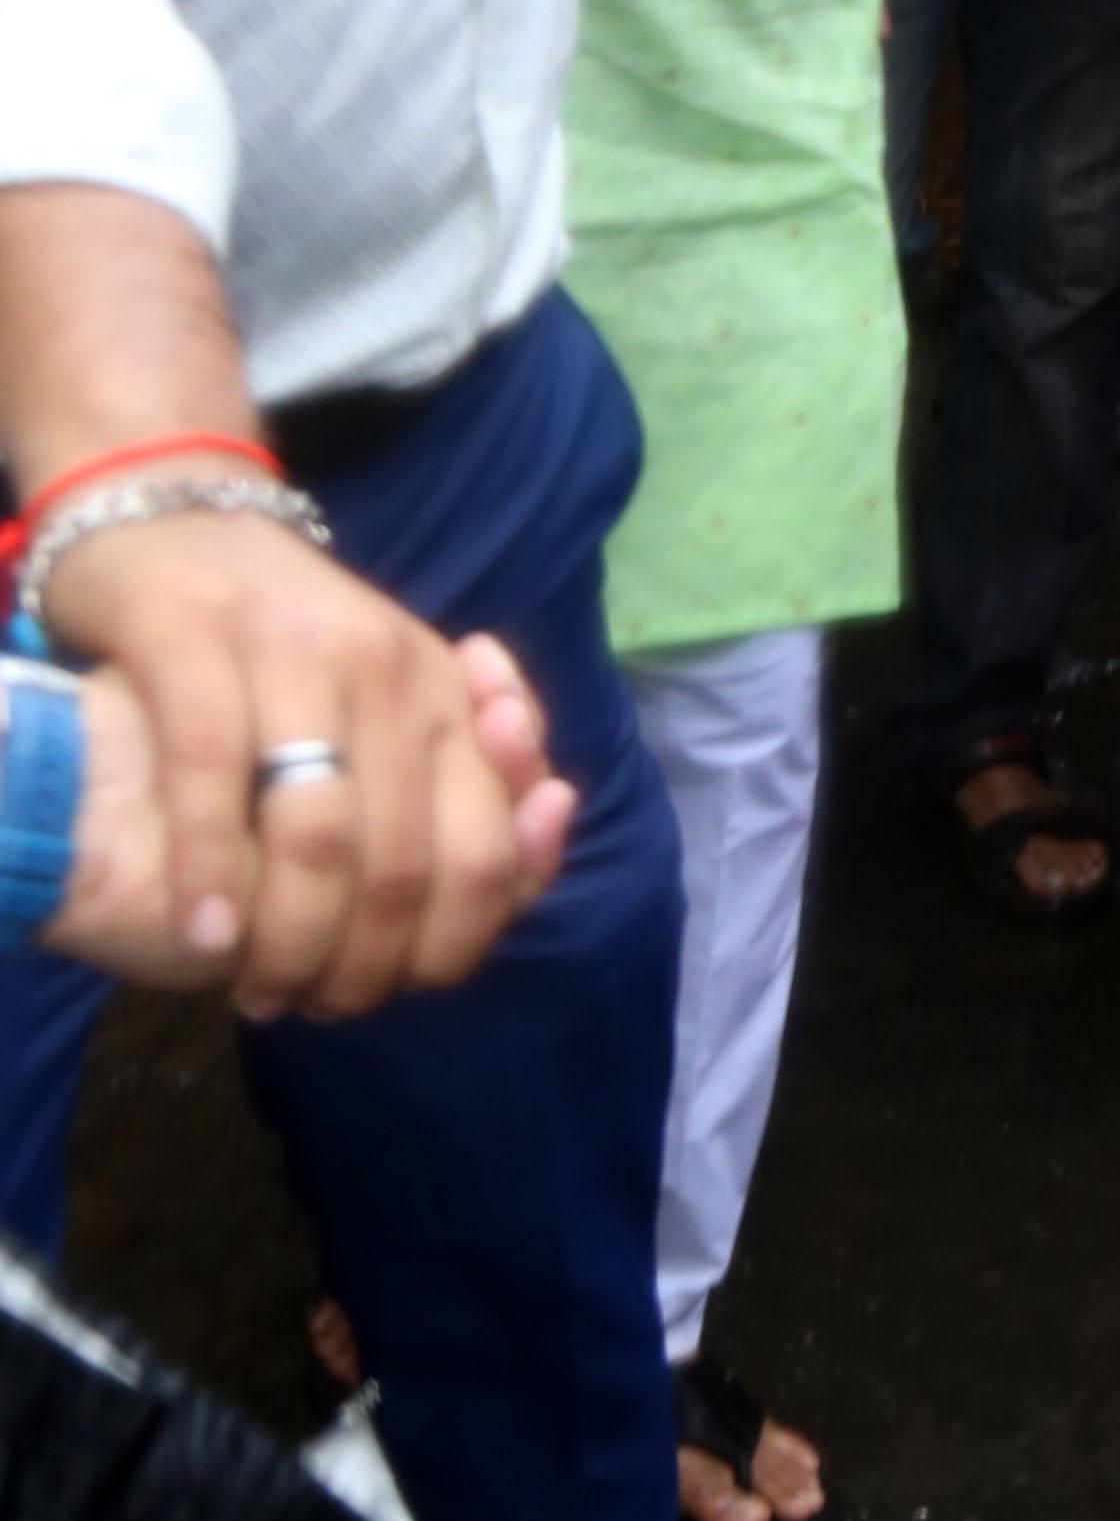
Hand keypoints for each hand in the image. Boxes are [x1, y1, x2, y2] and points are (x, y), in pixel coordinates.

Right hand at [34, 517, 571, 1015]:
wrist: (171, 516)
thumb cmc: (284, 643)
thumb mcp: (392, 705)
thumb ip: (467, 780)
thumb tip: (547, 823)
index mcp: (448, 693)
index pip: (490, 850)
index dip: (448, 947)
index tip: (393, 989)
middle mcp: (387, 668)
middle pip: (407, 862)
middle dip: (364, 965)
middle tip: (310, 1003)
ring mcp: (290, 646)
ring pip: (322, 831)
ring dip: (292, 940)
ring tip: (257, 987)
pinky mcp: (191, 633)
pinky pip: (211, 770)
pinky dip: (206, 869)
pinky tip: (202, 933)